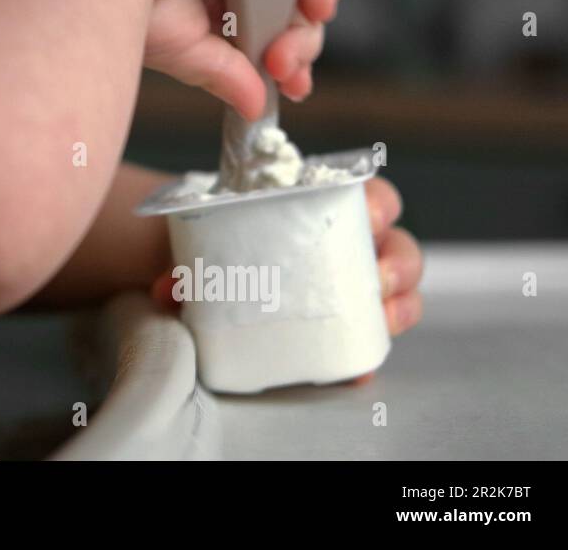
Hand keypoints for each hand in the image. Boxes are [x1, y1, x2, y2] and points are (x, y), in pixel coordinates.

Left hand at [148, 175, 423, 383]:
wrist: (205, 275)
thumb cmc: (220, 242)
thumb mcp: (205, 240)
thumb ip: (188, 261)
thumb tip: (169, 289)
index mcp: (326, 209)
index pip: (372, 197)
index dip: (379, 203)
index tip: (368, 212)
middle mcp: (350, 247)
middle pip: (398, 248)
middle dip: (398, 262)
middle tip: (376, 275)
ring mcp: (352, 289)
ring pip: (398, 294)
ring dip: (398, 306)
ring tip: (381, 316)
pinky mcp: (342, 329)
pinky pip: (366, 343)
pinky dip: (364, 358)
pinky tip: (358, 371)